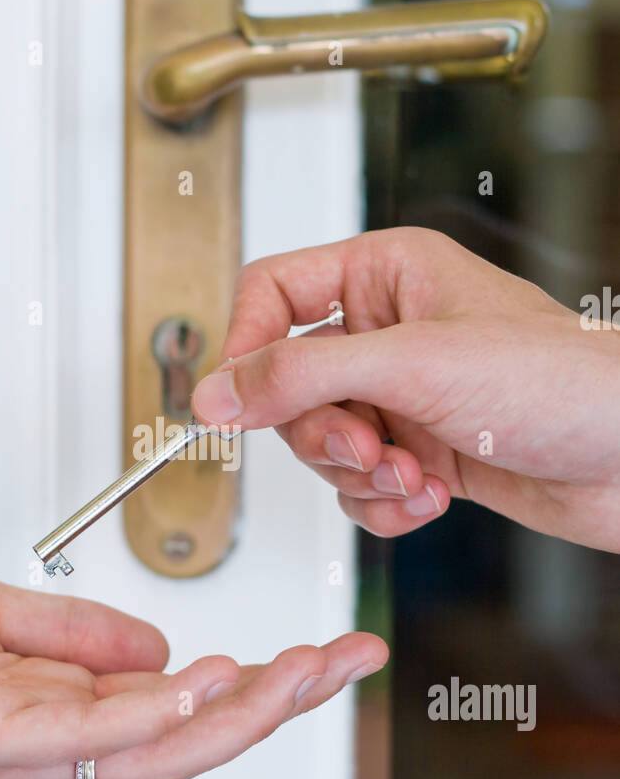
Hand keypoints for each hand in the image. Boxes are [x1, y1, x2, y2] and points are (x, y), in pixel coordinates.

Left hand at [0, 536, 386, 778]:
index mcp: (51, 710)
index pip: (175, 713)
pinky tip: (205, 684)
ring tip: (300, 674)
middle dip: (274, 706)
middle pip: (181, 744)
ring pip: (146, 751)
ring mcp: (8, 744)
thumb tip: (159, 652)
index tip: (319, 654)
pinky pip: (75, 736)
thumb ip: (74, 634)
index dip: (255, 690)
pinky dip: (148, 714)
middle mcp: (39, 740)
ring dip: (234, 714)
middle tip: (344, 663)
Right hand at [192, 227, 619, 551]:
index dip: (246, 347)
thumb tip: (216, 392)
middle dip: (326, 434)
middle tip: (367, 448)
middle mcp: (390, 332)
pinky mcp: (424, 452)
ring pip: (323, 444)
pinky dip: (386, 504)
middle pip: (290, 385)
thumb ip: (301, 375)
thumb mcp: (413, 365)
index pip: (272, 292)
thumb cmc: (561, 382)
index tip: (237, 404)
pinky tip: (431, 499)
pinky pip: (360, 486)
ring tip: (415, 476)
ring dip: (362, 475)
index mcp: (386, 275)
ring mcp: (406, 396)